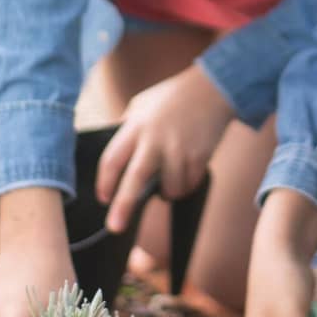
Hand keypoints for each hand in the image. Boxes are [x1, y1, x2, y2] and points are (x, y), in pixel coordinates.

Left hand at [98, 65, 234, 232]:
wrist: (213, 88)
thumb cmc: (173, 96)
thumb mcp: (141, 104)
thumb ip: (127, 128)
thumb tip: (115, 155)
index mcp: (136, 126)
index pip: (112, 159)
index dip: (105, 182)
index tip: (103, 199)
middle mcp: (156, 139)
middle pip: (135, 178)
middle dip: (124, 206)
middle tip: (115, 228)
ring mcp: (180, 149)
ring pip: (169, 188)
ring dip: (167, 193)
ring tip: (168, 182)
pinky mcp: (200, 156)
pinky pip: (189, 184)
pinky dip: (185, 185)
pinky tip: (185, 173)